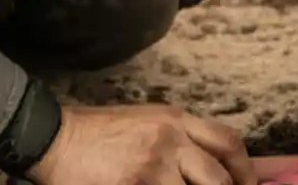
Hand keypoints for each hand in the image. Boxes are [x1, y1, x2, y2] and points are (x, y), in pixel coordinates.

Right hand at [28, 104, 256, 184]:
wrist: (53, 136)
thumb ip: (176, 141)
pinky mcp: (136, 184)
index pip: (227, 142)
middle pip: (218, 176)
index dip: (244, 171)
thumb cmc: (95, 133)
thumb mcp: (144, 123)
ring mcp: (154, 163)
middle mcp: (171, 138)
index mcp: (175, 119)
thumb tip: (202, 168)